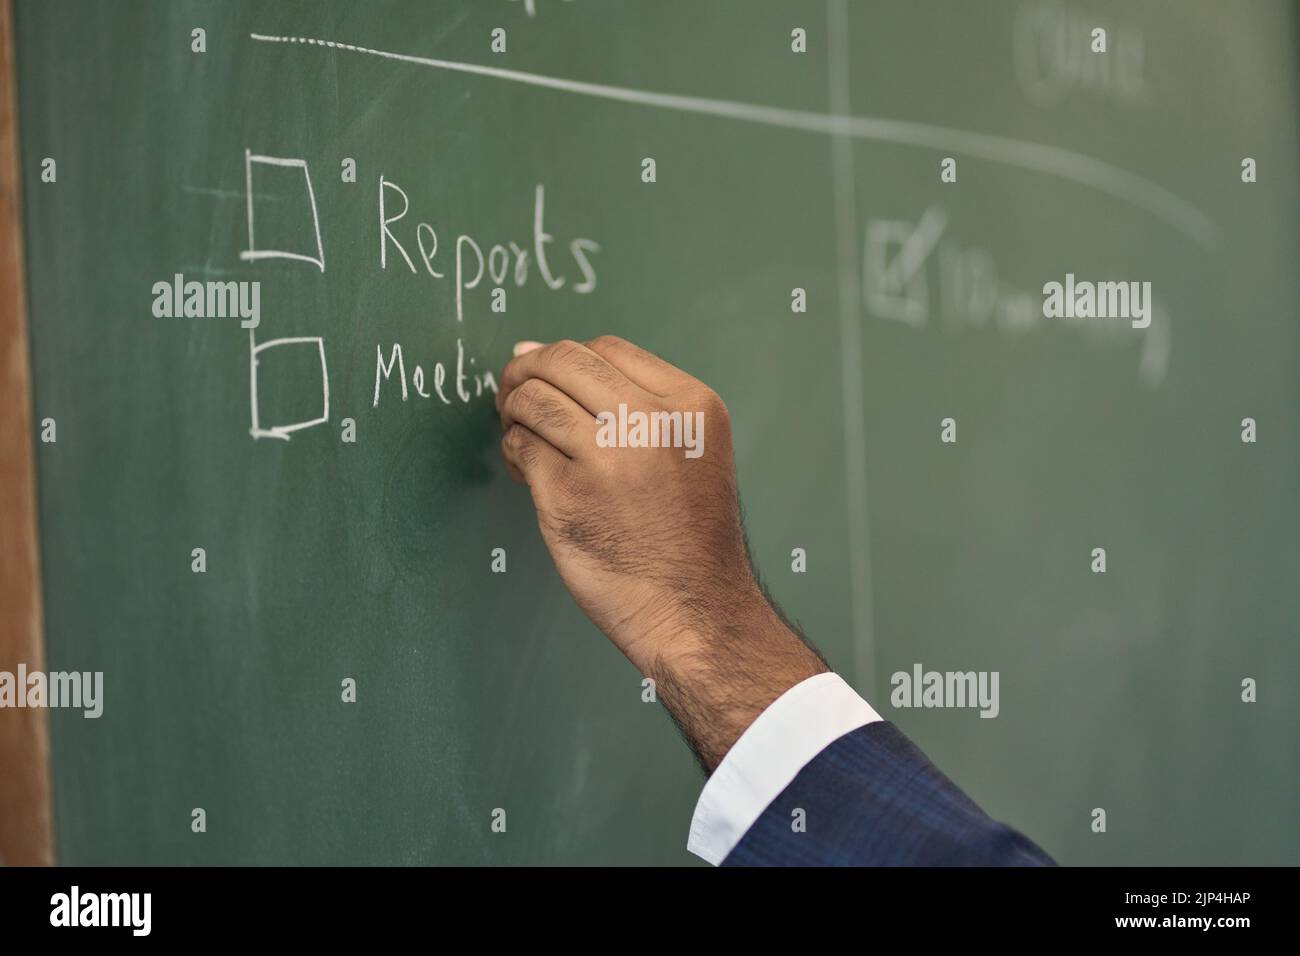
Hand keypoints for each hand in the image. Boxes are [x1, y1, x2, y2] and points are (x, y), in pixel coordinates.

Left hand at [496, 336, 826, 769]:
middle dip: (527, 372)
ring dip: (513, 410)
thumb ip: (633, 405)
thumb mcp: (690, 450)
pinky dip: (513, 451)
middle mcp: (650, 422)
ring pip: (533, 399)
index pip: (607, 348)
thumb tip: (536, 353)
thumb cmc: (687, 536)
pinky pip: (520, 447)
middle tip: (514, 397)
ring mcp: (606, 457)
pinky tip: (527, 471)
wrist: (695, 609)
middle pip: (564, 361)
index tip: (552, 381)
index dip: (567, 360)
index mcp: (689, 404)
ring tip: (520, 433)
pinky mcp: (566, 494)